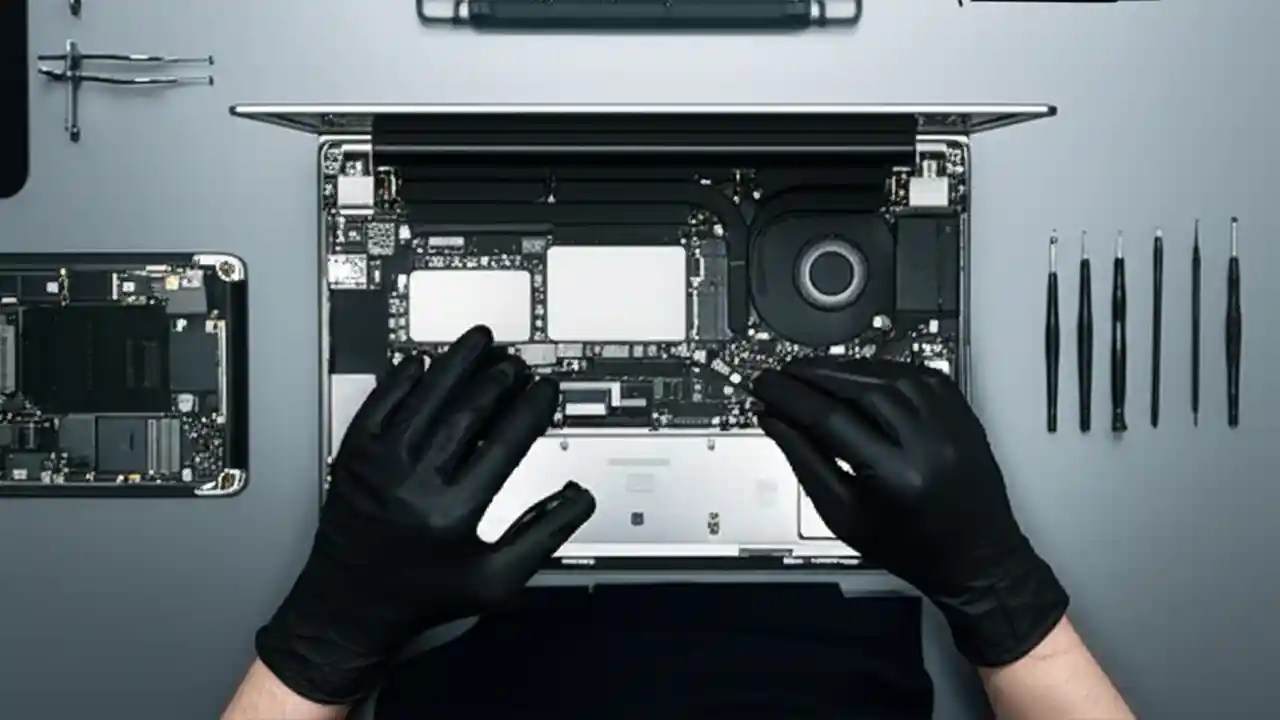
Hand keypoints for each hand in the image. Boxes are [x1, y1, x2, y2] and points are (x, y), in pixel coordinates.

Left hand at [255, 326, 594, 703]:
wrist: (348, 610)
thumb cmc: (420, 597)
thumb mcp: (494, 583)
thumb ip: (542, 536)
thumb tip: (577, 498)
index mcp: (452, 512)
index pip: (504, 442)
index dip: (530, 409)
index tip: (544, 391)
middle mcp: (413, 483)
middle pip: (465, 411)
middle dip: (497, 380)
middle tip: (516, 365)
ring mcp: (378, 466)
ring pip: (423, 397)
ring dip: (455, 364)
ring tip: (478, 341)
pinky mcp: (351, 458)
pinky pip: (379, 404)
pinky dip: (401, 378)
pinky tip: (420, 361)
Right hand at [753, 359, 1067, 666]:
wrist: (974, 558)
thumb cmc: (912, 548)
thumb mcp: (844, 516)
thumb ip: (806, 462)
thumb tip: (775, 421)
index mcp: (897, 476)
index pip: (829, 419)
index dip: (790, 398)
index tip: (766, 388)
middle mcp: (929, 442)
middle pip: (859, 387)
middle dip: (813, 375)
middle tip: (783, 374)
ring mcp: (951, 423)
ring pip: (888, 373)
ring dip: (844, 368)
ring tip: (811, 371)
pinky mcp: (961, 412)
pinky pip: (916, 373)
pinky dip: (880, 369)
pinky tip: (856, 372)